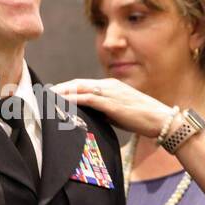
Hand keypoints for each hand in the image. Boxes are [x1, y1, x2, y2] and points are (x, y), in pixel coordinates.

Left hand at [51, 78, 175, 138]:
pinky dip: (73, 100)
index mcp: (110, 86)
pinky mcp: (112, 103)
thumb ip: (103, 111)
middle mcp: (108, 85)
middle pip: (77, 84)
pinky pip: (88, 99)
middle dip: (59, 89)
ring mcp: (110, 92)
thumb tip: (89, 117)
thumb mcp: (119, 113)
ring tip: (46, 100)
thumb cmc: (142, 119)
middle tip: (43, 95)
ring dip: (62, 94)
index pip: (82, 84)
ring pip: (79, 89)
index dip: (66, 88)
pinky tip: (62, 105)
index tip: (52, 95)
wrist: (161, 120)